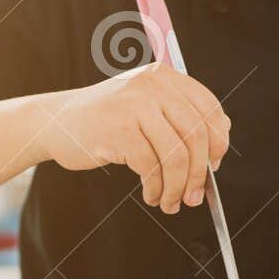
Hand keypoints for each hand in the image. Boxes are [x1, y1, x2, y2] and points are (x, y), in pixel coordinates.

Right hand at [38, 64, 230, 213]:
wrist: (56, 123)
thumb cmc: (107, 121)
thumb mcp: (146, 107)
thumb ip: (180, 115)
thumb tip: (222, 136)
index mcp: (164, 77)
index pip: (209, 109)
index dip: (218, 143)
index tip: (213, 167)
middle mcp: (152, 85)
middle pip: (196, 136)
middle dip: (198, 174)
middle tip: (193, 197)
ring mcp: (134, 106)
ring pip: (176, 156)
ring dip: (177, 188)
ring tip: (169, 201)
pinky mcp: (118, 130)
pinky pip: (151, 168)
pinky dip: (155, 189)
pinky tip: (150, 195)